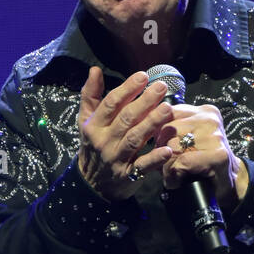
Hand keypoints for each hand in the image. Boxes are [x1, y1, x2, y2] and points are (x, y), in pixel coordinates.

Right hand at [76, 65, 175, 200]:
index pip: (111, 103)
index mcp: (94, 125)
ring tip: (168, 108)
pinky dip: (155, 158)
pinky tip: (167, 148)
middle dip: (144, 102)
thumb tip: (94, 70)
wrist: (91, 184)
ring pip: (135, 138)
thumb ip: (91, 95)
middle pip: (126, 118)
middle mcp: (104, 141)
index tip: (144, 76)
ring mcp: (116, 158)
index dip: (127, 88)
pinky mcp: (128, 175)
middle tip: (162, 87)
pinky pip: (142, 165)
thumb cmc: (93, 146)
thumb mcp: (86, 121)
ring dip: (152, 123)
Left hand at [153, 103, 246, 213]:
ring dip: (165, 165)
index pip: (168, 112)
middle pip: (168, 129)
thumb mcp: (190, 139)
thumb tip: (147, 128)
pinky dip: (174, 174)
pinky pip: (182, 161)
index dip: (158, 132)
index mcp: (203, 111)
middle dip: (160, 150)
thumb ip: (174, 129)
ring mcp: (215, 136)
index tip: (159, 146)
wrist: (229, 182)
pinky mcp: (217, 154)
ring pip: (173, 147)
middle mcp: (209, 119)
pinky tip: (175, 180)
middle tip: (162, 164)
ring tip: (170, 173)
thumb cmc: (204, 162)